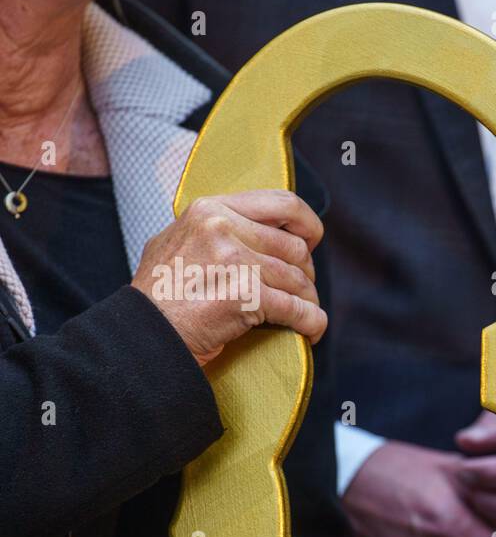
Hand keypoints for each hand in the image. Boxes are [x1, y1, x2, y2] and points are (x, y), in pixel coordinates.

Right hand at [133, 189, 326, 365]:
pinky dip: (312, 322)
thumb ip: (212, 228)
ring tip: (304, 314)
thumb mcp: (176, 240)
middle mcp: (222, 228)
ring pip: (298, 279)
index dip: (307, 224)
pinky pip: (297, 309)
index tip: (312, 241)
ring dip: (308, 300)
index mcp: (210, 209)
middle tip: (301, 291)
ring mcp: (234, 261)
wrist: (143, 333)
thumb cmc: (159, 295)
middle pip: (294, 248)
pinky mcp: (245, 296)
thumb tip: (252, 226)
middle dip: (305, 273)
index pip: (280, 203)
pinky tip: (312, 331)